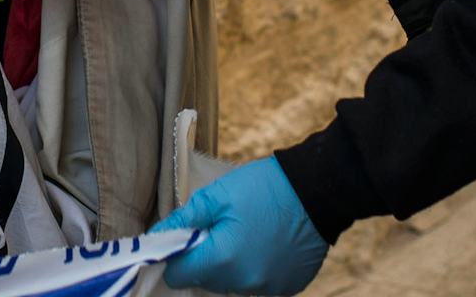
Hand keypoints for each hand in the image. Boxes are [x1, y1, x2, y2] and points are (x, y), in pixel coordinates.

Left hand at [150, 157, 327, 293]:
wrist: (319, 190)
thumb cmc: (265, 188)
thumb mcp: (218, 195)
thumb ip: (184, 219)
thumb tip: (156, 236)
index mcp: (224, 259)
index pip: (179, 275)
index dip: (175, 257)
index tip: (180, 240)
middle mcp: (246, 282)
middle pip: (205, 281)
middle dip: (203, 259)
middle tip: (214, 230)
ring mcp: (269, 288)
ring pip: (232, 284)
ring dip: (229, 267)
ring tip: (241, 235)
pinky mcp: (288, 288)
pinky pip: (258, 285)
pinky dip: (254, 270)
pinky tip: (262, 245)